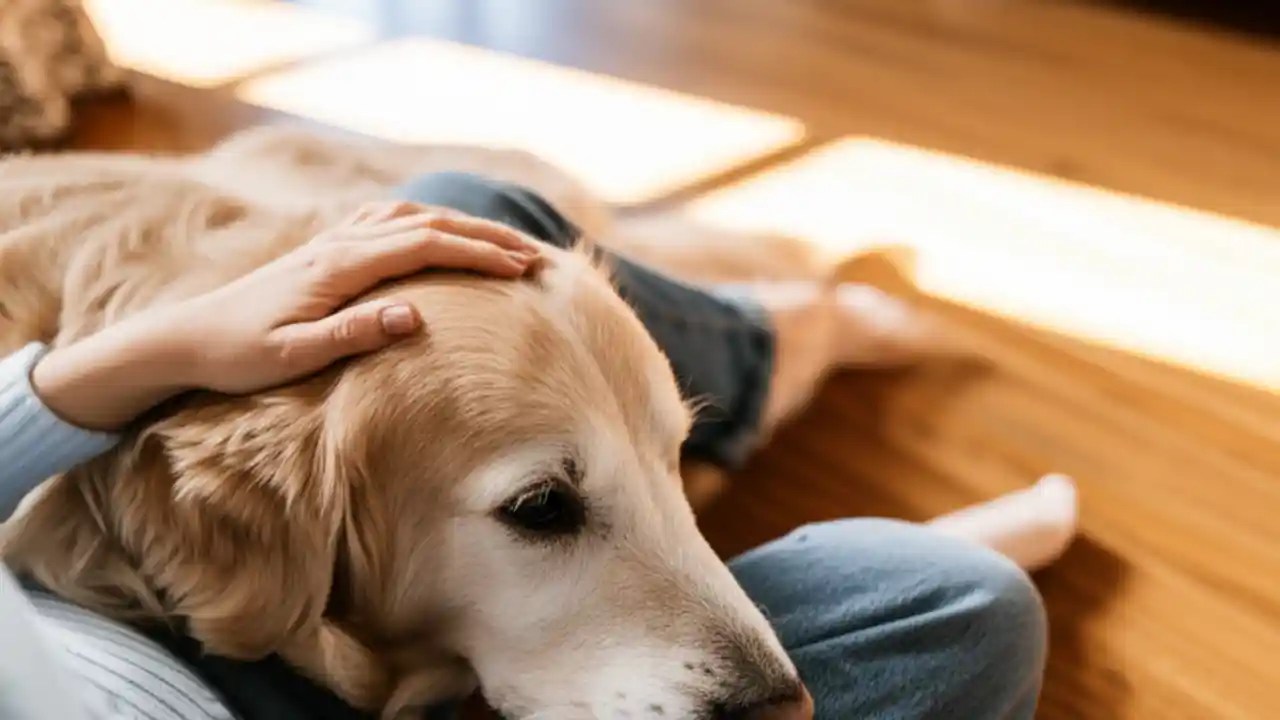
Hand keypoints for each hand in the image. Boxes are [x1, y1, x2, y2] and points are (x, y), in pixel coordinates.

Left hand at [32, 201, 539, 429]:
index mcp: (339, 267)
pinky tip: (438, 232)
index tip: (520, 269)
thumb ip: (353, 332)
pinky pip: (387, 221)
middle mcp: (339, 244)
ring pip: (410, 217)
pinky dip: (425, 221)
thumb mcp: (293, 356)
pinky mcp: (326, 250)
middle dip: (485, 236)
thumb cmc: (238, 354)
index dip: (477, 253)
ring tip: (501, 245)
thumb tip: (413, 314)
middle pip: (427, 224)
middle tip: (534, 256)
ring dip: (460, 226)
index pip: (424, 246)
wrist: (186, 337)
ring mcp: (332, 242)